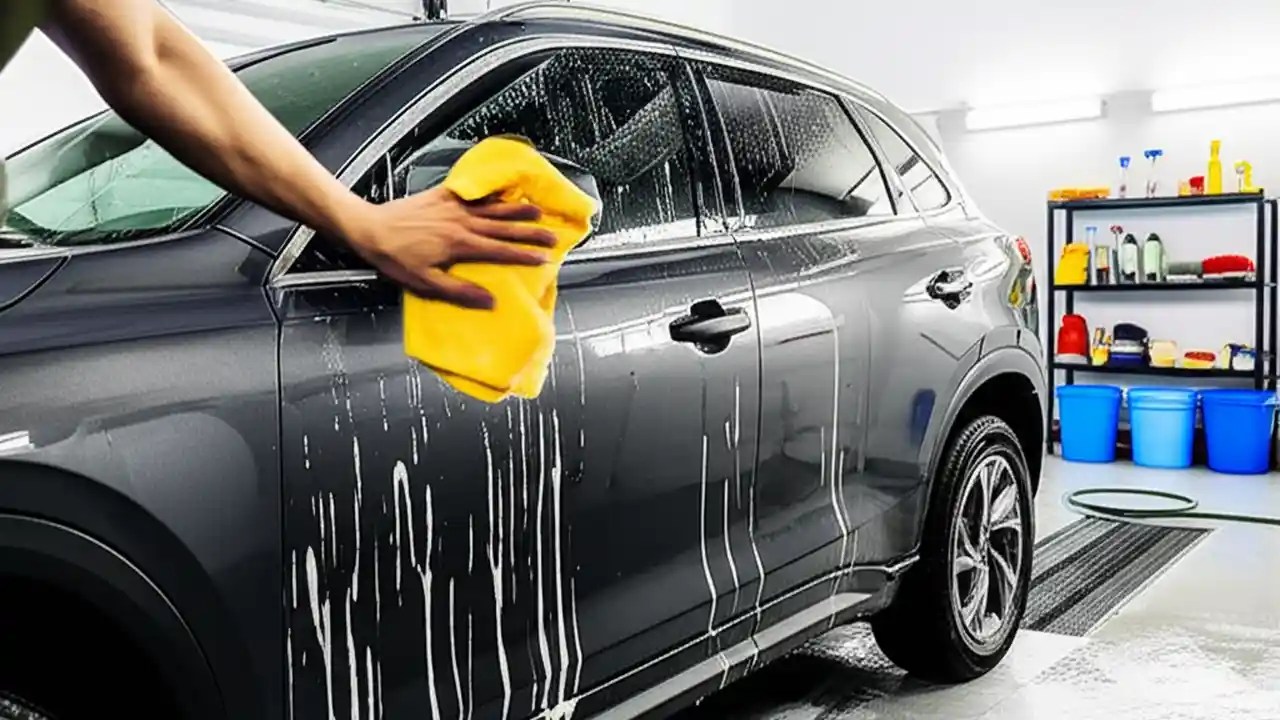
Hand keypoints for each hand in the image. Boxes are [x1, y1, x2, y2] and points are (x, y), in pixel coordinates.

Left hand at [343, 186, 556, 308]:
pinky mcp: (441, 196)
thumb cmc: (394, 259)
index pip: (499, 252)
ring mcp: (452, 207)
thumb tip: (489, 300)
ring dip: (516, 210)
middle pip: (503, 228)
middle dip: (530, 232)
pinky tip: (500, 192)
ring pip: (492, 208)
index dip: (523, 256)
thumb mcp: (424, 283)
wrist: (368, 228)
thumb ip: (459, 292)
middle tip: (552, 235)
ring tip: (536, 210)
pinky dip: (489, 193)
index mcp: (459, 245)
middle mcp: (461, 223)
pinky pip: (472, 194)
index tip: (543, 259)